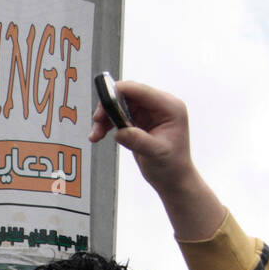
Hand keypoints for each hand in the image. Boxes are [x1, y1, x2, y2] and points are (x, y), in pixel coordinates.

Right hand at [87, 80, 224, 240]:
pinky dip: (108, 123)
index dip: (119, 92)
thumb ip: (138, 140)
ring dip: (106, 117)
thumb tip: (120, 131)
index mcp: (169, 108)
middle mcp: (160, 106)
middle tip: (96, 122)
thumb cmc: (171, 166)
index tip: (103, 102)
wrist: (172, 179)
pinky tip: (100, 134)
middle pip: (128, 95)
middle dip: (109, 107)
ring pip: (121, 105)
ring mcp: (150, 112)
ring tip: (96, 134)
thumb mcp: (155, 153)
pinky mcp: (141, 121)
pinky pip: (120, 115)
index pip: (141, 91)